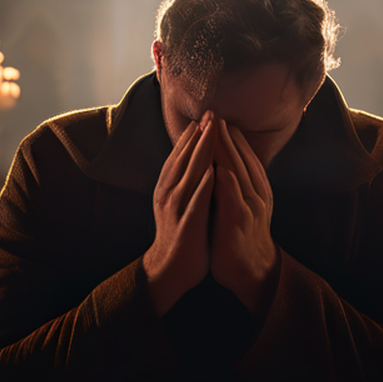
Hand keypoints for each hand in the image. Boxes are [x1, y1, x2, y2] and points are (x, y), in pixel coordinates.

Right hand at [143, 111, 216, 315]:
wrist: (169, 269)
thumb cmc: (179, 234)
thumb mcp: (179, 202)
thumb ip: (185, 182)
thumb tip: (196, 162)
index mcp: (169, 187)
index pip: (180, 156)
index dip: (192, 135)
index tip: (205, 116)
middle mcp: (169, 193)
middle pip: (185, 159)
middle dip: (198, 135)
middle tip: (211, 112)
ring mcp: (177, 209)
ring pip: (189, 175)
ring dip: (200, 152)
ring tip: (211, 131)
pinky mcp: (187, 226)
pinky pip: (196, 203)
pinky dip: (203, 186)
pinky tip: (213, 172)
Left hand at [210, 120, 277, 315]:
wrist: (250, 272)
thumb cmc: (240, 236)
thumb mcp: (240, 204)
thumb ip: (233, 184)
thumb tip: (220, 163)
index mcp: (254, 188)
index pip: (244, 156)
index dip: (232, 136)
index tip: (219, 116)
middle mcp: (255, 194)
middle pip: (242, 158)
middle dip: (229, 135)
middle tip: (216, 112)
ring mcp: (249, 207)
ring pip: (239, 173)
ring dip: (229, 151)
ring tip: (218, 129)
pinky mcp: (239, 223)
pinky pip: (234, 200)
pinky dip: (228, 184)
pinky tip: (220, 169)